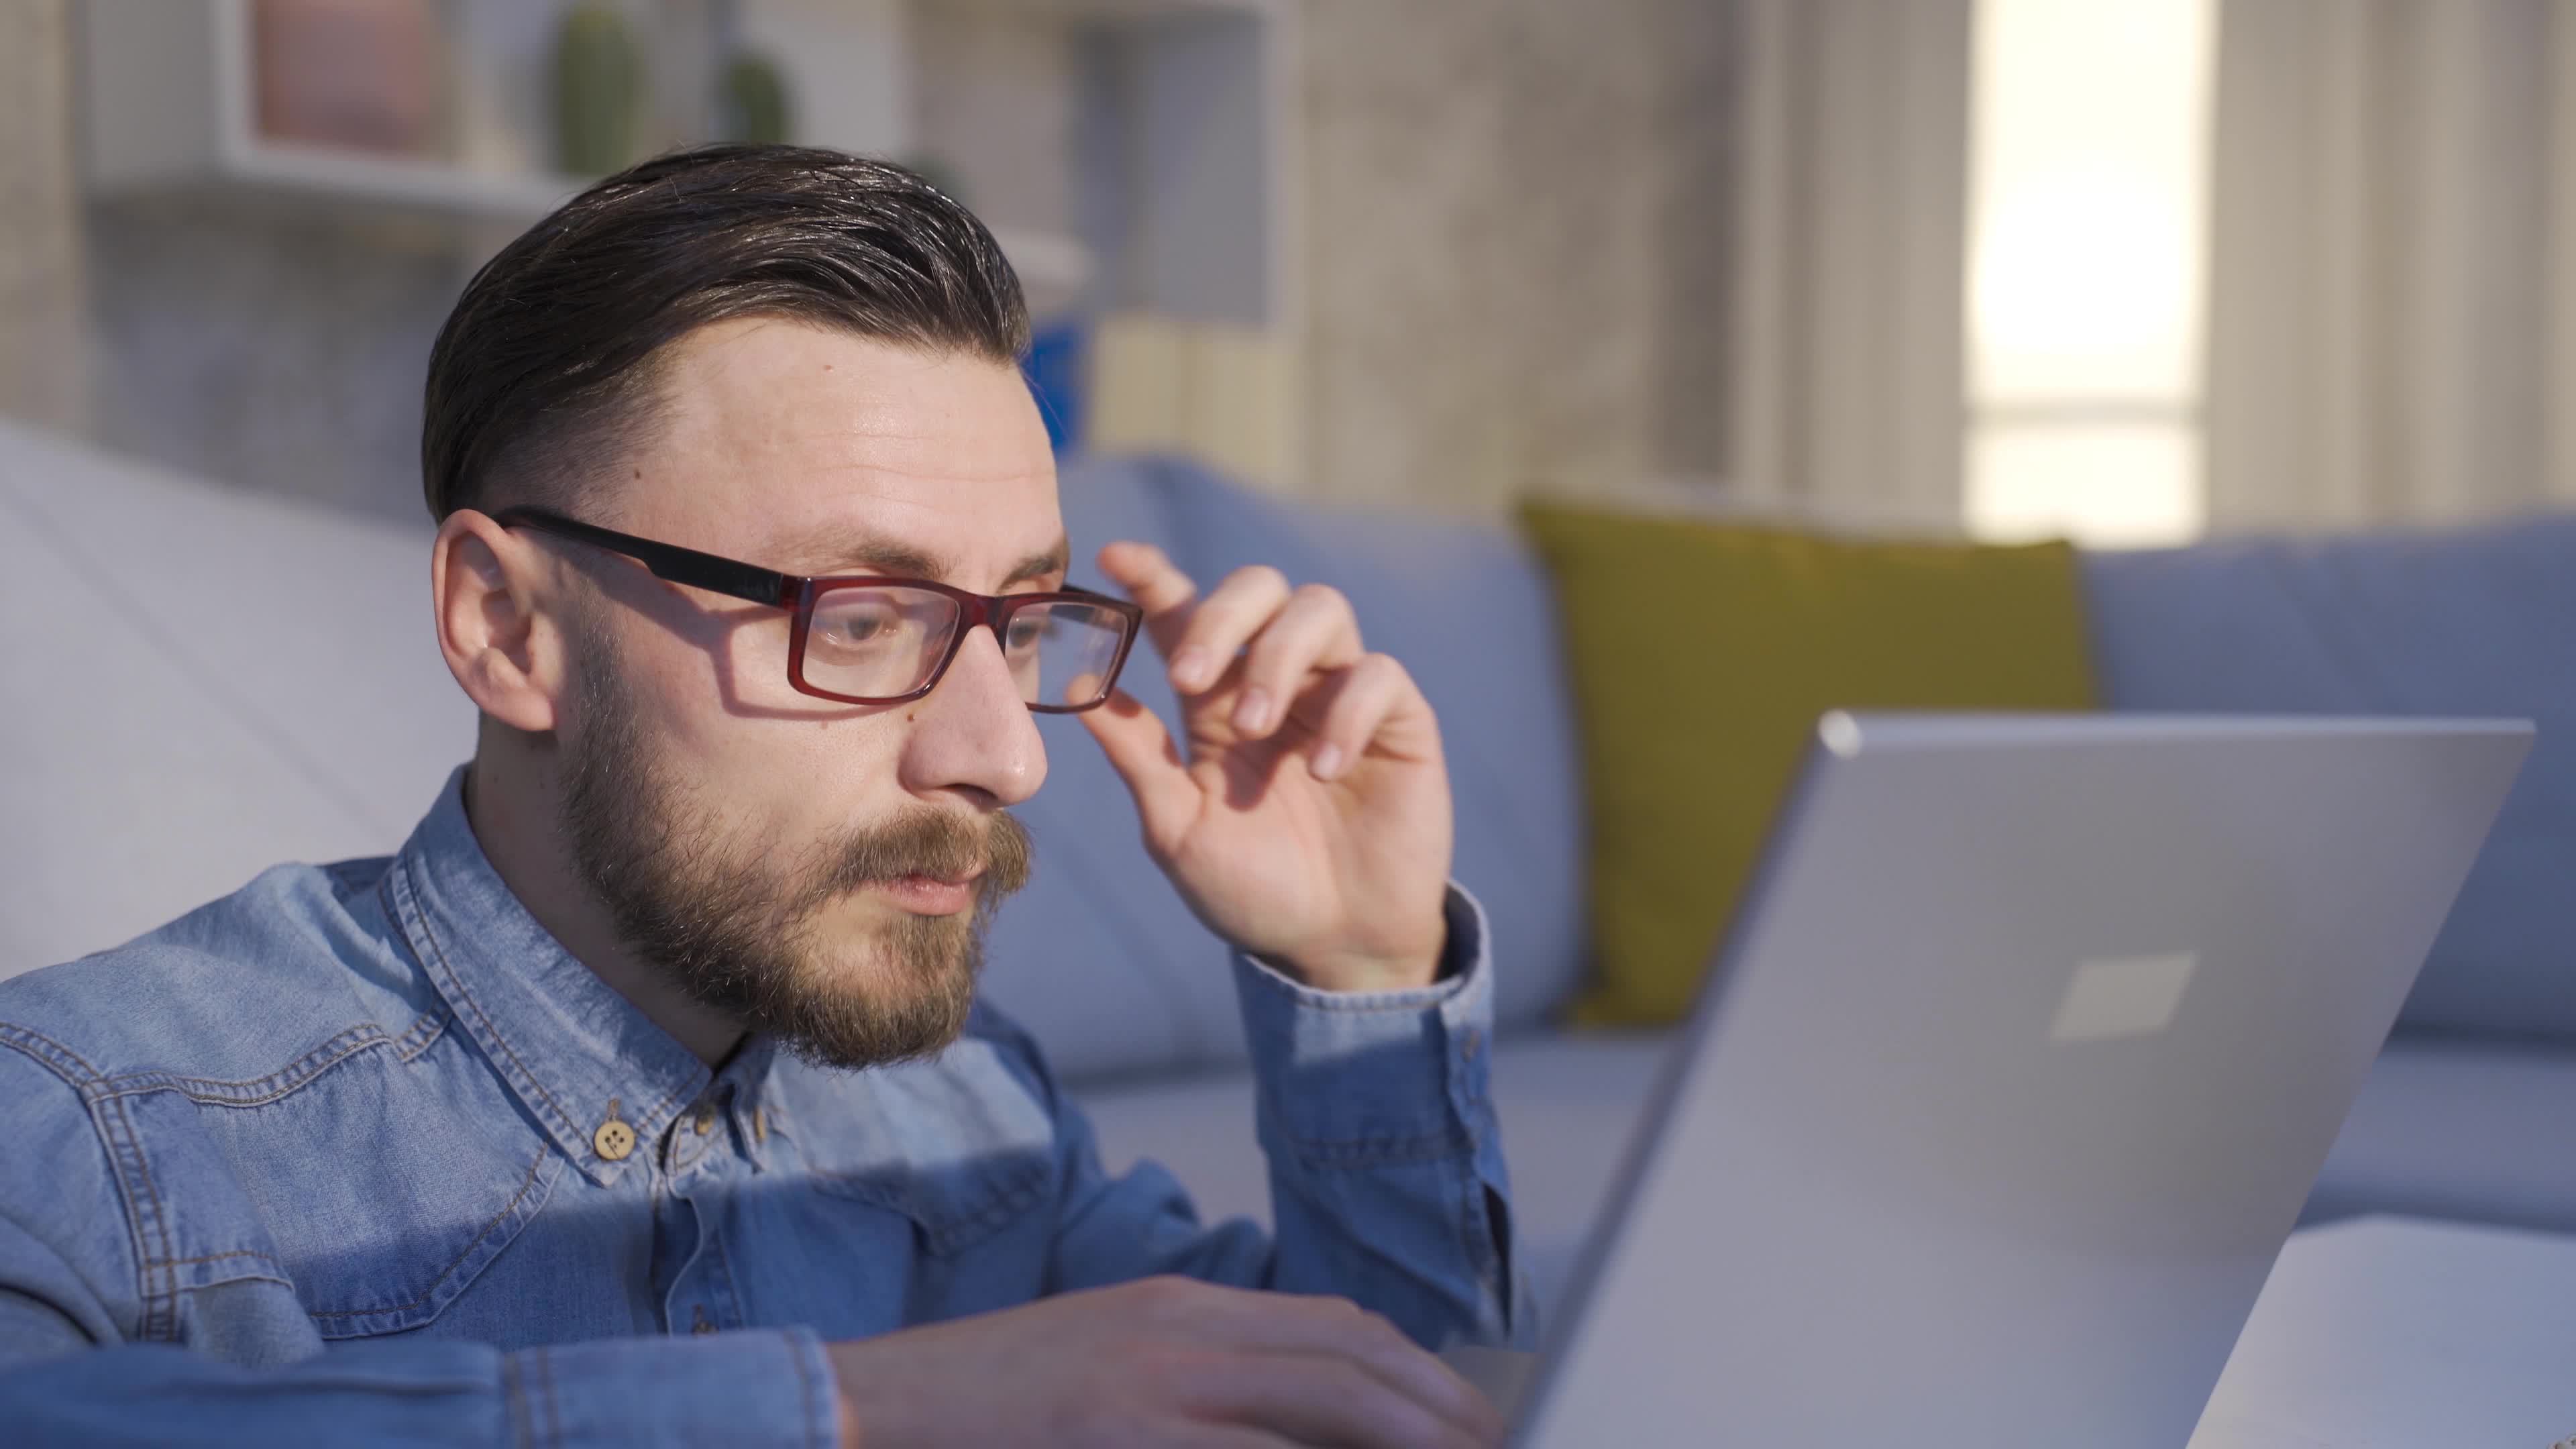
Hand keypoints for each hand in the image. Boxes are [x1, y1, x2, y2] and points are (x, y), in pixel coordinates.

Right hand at [828, 1276, 1505, 1447]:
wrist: (866, 1409)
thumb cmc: (992, 1411)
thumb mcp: (1110, 1370)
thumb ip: (1203, 1385)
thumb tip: (1299, 1416)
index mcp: (1178, 1314)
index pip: (1335, 1330)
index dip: (1419, 1375)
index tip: (1471, 1418)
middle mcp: (1179, 1335)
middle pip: (1352, 1358)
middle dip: (1442, 1407)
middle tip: (1500, 1443)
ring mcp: (1152, 1387)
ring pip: (1323, 1398)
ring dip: (1408, 1432)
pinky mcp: (1124, 1433)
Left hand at [1080, 545, 1454, 992]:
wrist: (1334, 948)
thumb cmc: (1252, 890)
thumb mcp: (1178, 830)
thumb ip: (1139, 759)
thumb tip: (1080, 689)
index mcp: (1216, 702)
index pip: (1186, 616)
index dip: (1155, 579)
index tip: (1115, 557)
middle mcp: (1278, 682)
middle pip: (1258, 588)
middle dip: (1220, 614)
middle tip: (1189, 677)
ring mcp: (1339, 695)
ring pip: (1320, 609)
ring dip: (1277, 657)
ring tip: (1256, 728)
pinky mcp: (1398, 720)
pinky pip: (1377, 675)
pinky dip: (1346, 712)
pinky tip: (1324, 769)